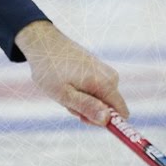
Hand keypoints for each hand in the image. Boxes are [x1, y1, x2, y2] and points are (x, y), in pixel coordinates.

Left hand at [14, 21, 128, 125]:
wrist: (43, 42)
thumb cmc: (50, 69)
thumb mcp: (64, 94)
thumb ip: (86, 107)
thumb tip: (107, 120)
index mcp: (106, 84)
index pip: (122, 114)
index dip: (107, 123)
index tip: (84, 119)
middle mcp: (111, 78)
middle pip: (108, 109)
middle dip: (87, 111)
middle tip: (67, 101)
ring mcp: (105, 72)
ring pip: (99, 100)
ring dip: (81, 101)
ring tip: (64, 89)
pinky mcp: (98, 70)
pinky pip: (94, 91)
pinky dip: (80, 92)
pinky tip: (66, 83)